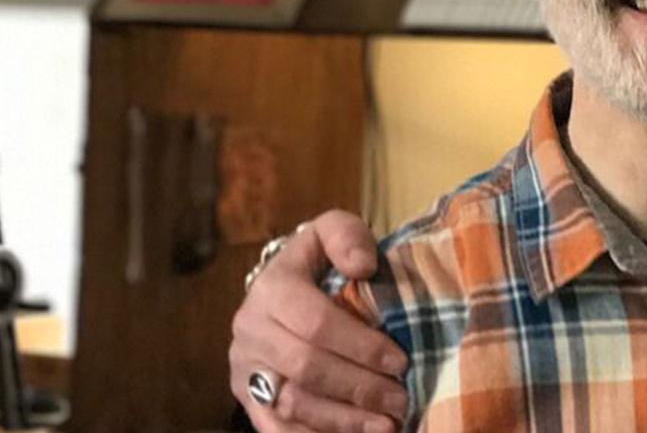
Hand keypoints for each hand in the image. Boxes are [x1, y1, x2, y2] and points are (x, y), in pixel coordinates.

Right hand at [228, 210, 407, 431]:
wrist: (278, 292)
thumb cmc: (319, 263)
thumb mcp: (332, 232)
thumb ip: (347, 237)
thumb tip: (364, 266)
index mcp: (271, 288)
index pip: (316, 323)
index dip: (361, 345)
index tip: (401, 361)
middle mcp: (250, 330)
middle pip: (306, 367)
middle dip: (359, 387)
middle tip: (401, 399)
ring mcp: (245, 368)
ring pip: (292, 403)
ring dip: (342, 420)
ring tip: (387, 425)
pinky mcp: (247, 398)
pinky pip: (277, 428)